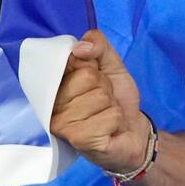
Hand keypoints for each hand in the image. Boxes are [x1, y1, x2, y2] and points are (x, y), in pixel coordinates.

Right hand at [49, 28, 147, 174]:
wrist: (133, 132)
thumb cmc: (118, 99)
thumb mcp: (112, 66)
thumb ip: (99, 47)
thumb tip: (80, 46)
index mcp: (54, 84)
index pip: (70, 59)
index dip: (91, 65)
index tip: (96, 76)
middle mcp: (51, 104)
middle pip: (87, 77)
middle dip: (105, 86)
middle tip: (104, 100)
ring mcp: (61, 124)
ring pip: (100, 97)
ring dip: (112, 104)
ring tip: (105, 113)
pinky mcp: (78, 138)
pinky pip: (109, 116)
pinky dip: (117, 118)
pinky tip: (109, 128)